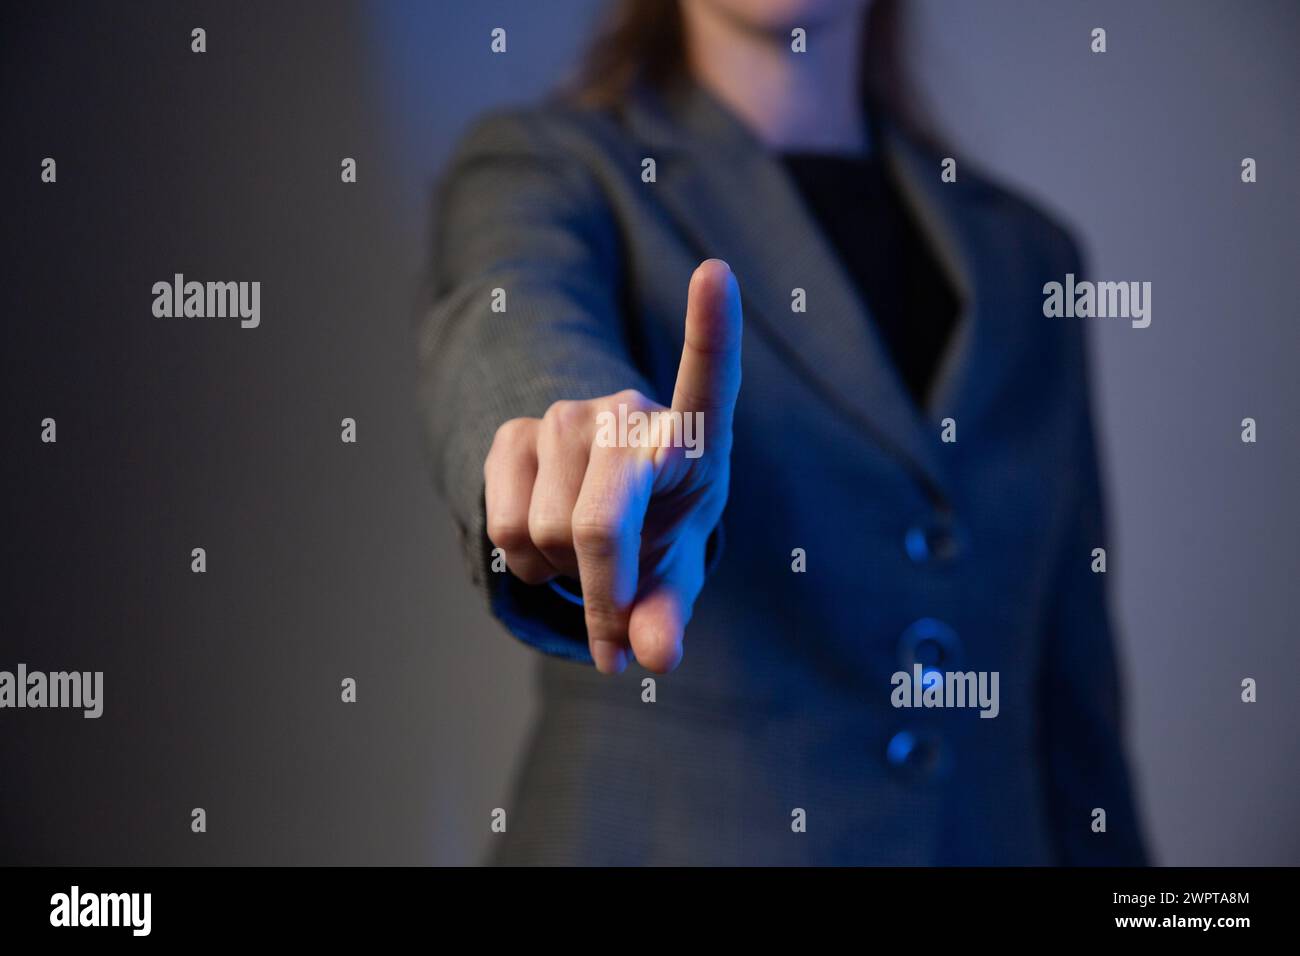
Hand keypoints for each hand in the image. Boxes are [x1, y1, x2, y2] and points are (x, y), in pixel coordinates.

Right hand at [483, 259, 742, 673]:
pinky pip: (503, 527)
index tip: (716, 271)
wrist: (603, 502)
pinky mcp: (513, 433)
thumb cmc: (662, 527)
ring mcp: (566, 417)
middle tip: (617, 617)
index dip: (712, 327)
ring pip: (544, 534)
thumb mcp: (679, 569)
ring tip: (588, 553)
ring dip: (563, 572)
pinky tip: (548, 544)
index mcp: (696, 435)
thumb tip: (653, 657)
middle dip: (604, 594)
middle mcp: (629, 412)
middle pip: (599, 525)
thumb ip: (669, 613)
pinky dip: (525, 563)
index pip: (709, 374)